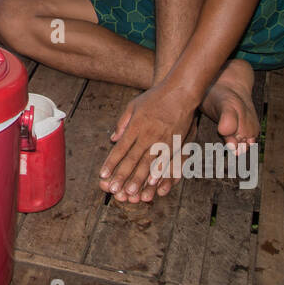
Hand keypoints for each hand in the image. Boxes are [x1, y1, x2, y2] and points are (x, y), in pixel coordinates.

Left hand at [99, 85, 197, 202]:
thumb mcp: (133, 105)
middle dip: (123, 176)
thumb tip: (112, 139)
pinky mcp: (176, 143)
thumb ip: (122, 123)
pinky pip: (167, 162)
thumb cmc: (155, 98)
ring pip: (149, 164)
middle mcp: (148, 135)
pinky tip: (155, 184)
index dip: (111, 163)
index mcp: (136, 126)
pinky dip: (160, 174)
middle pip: (133, 159)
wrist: (180, 91)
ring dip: (140, 179)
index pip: (120, 148)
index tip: (103, 174)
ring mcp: (163, 140)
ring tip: (132, 192)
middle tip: (115, 190)